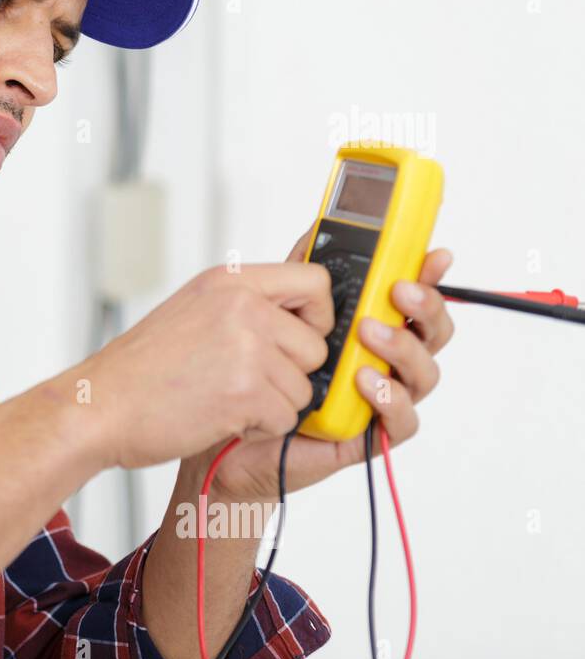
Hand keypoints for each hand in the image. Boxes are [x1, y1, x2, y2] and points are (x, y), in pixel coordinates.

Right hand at [82, 259, 335, 469]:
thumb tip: (296, 315)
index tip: (302, 336)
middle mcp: (242, 306)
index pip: (315, 281)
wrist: (99, 406)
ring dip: (272, 405)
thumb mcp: (193, 311)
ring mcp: (246, 347)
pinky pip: (286, 418)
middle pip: (315, 345)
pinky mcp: (246, 391)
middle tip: (247, 383)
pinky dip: (259, 429)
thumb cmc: (139, 371)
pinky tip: (222, 419)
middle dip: (291, 374)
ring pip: (303, 388)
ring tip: (225, 401)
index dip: (318, 316)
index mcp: (229, 281)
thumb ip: (243, 305)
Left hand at [199, 222, 455, 502]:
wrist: (225, 429)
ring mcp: (379, 397)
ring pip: (424, 373)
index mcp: (368, 326)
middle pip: (432, 332)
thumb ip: (303, 271)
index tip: (433, 255)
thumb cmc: (252, 373)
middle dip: (425, 307)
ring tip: (370, 333)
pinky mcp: (367, 434)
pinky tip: (366, 381)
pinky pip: (403, 421)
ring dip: (404, 348)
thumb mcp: (276, 310)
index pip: (412, 299)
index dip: (430, 276)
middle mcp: (381, 361)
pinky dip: (391, 399)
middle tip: (398, 292)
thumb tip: (320, 223)